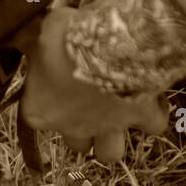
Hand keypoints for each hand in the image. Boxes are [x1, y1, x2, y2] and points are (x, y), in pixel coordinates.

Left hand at [20, 6, 165, 162]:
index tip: (56, 79)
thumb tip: (32, 36)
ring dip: (112, 138)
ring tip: (117, 115)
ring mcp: (107, 129)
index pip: (37, 114)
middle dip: (82, 129)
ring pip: (109, 153)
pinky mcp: (140, 120)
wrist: (112, 45)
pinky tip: (153, 98)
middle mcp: (70, 128)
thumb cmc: (68, 40)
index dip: (48, 98)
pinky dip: (154, 115)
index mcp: (39, 111)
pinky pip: (152, 126)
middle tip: (88, 103)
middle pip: (75, 143)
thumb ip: (38, 42)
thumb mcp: (44, 32)